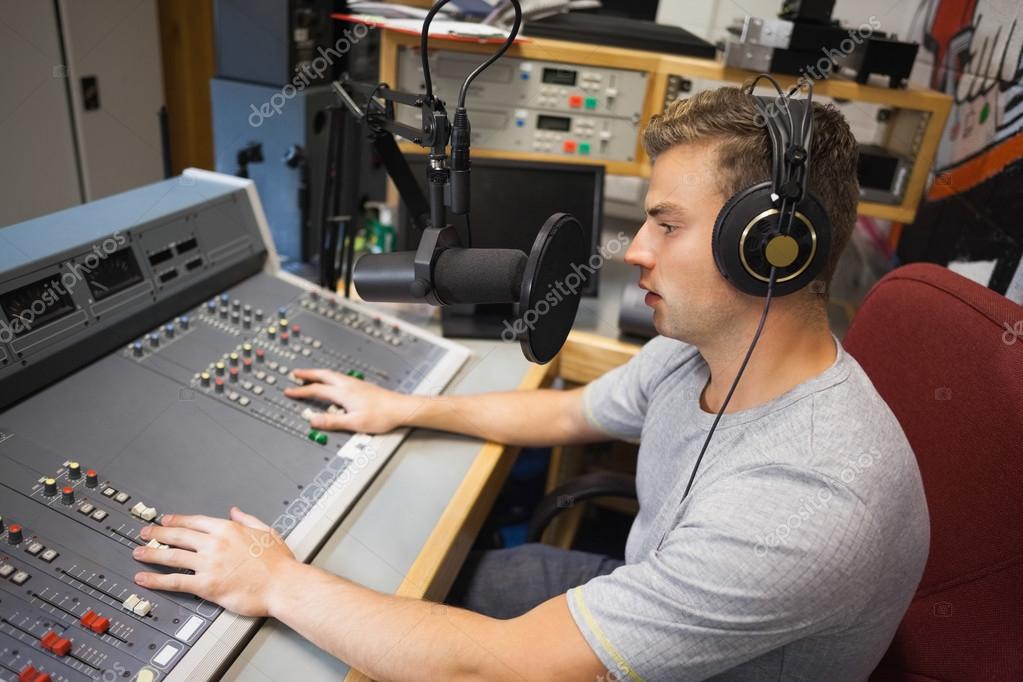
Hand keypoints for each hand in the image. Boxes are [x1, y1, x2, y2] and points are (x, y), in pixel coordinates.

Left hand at [133, 508, 296, 617]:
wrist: (283, 585)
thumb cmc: (279, 563)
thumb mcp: (266, 532)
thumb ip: (248, 519)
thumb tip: (236, 510)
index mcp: (228, 529)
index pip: (195, 521)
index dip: (177, 520)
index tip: (166, 520)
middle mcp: (214, 544)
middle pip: (178, 535)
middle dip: (158, 533)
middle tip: (145, 533)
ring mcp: (208, 564)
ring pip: (172, 556)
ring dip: (151, 553)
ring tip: (138, 552)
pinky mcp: (205, 585)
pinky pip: (175, 582)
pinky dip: (156, 580)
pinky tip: (144, 578)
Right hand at [284, 368, 422, 432]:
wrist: (400, 408)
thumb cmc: (381, 415)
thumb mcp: (354, 423)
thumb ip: (332, 422)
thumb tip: (313, 421)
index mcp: (343, 393)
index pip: (316, 390)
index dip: (300, 391)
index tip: (288, 391)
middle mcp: (348, 385)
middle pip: (323, 375)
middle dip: (307, 374)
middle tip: (295, 373)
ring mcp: (356, 384)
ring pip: (332, 374)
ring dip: (318, 374)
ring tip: (311, 375)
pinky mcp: (362, 386)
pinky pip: (340, 377)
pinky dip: (329, 377)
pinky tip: (333, 382)